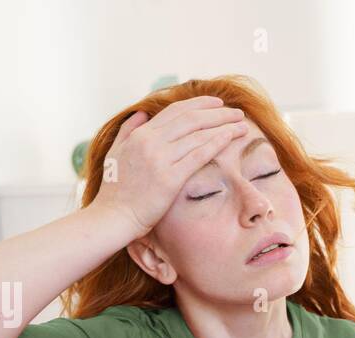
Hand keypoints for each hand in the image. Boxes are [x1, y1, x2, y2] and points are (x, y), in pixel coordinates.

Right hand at [90, 95, 248, 237]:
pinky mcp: (170, 178)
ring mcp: (160, 159)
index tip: (217, 104)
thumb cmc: (116, 191)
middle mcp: (150, 142)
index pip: (175, 111)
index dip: (199, 104)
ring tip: (242, 124)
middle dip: (217, 112)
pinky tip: (231, 137)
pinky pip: (198, 155)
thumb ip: (128, 131)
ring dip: (223, 125)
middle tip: (237, 112)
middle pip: (191, 118)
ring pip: (198, 133)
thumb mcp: (116, 153)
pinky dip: (217, 142)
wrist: (112, 217)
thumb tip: (142, 113)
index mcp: (140, 135)